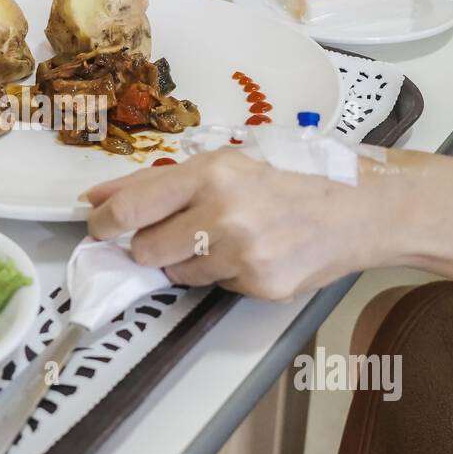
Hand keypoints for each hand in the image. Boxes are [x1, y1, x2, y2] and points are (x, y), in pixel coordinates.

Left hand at [85, 149, 404, 300]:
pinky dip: (224, 275)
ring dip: (189, 262)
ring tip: (228, 239)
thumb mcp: (221, 166)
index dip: (104, 223)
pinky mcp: (261, 285)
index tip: (99, 228)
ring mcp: (243, 253)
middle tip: (183, 232)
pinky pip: (214, 288)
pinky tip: (253, 254)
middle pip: (145, 249)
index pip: (131, 208)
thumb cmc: (285, 180)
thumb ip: (154, 182)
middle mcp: (223, 212)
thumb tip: (95, 198)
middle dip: (151, 246)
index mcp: (210, 172)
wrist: (357, 209)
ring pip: (177, 273)